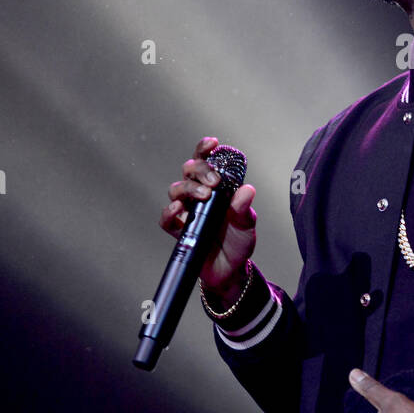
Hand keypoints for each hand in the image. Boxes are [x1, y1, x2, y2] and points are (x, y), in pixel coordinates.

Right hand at [159, 136, 256, 303]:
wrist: (231, 269)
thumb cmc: (238, 240)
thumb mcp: (247, 224)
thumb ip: (244, 208)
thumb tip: (247, 190)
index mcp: (215, 187)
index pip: (206, 161)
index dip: (205, 149)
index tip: (213, 143)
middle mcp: (198, 195)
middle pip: (188, 171)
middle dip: (200, 169)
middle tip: (214, 181)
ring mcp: (187, 212)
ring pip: (176, 189)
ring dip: (188, 188)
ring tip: (204, 195)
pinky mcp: (178, 231)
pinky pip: (167, 218)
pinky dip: (169, 212)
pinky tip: (179, 210)